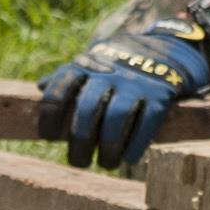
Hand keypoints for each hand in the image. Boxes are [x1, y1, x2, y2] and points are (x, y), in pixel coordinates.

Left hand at [40, 0, 209, 169]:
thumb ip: (68, 75)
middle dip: (80, 142)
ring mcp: (136, 83)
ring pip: (116, 118)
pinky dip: (136, 144)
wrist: (169, 46)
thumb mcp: (94, 61)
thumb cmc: (120, 61)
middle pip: (87, 110)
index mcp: (86, 66)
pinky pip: (147, 122)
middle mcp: (109, 73)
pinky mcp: (160, 94)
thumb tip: (40, 87)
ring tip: (107, 163)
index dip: (49, 118)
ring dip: (108, 148)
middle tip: (78, 161)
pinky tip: (129, 158)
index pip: (59, 91)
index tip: (49, 137)